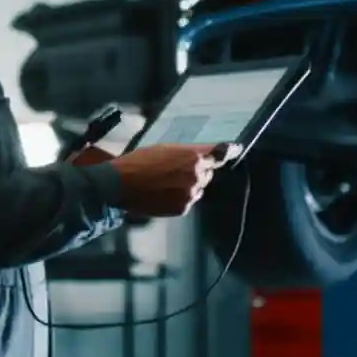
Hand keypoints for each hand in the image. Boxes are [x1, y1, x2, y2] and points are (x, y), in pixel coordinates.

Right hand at [108, 144, 223, 217]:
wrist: (120, 184)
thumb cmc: (138, 162)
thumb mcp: (164, 149)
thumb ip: (187, 153)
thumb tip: (204, 156)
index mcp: (193, 158)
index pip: (219, 154)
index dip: (229, 151)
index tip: (236, 148)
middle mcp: (196, 176)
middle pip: (207, 173)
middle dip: (197, 171)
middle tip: (176, 170)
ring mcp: (190, 194)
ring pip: (198, 188)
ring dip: (189, 185)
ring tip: (166, 183)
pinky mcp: (182, 208)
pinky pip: (188, 201)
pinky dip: (180, 197)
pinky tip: (163, 193)